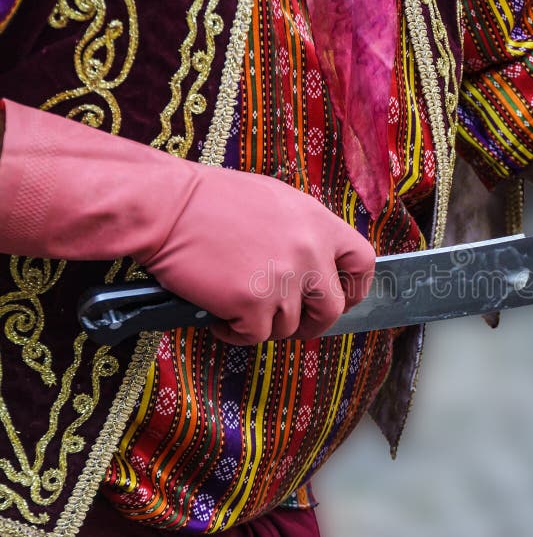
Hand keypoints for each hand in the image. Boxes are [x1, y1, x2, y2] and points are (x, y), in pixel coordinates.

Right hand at [143, 168, 375, 344]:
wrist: (166, 205)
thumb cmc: (210, 200)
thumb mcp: (275, 201)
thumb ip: (304, 232)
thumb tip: (319, 263)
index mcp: (318, 223)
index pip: (363, 262)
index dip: (357, 287)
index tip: (345, 298)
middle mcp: (308, 252)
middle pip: (332, 308)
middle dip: (314, 323)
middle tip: (294, 323)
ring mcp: (282, 280)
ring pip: (288, 326)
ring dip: (264, 323)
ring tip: (236, 304)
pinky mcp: (252, 303)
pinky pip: (254, 336)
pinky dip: (236, 332)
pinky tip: (219, 315)